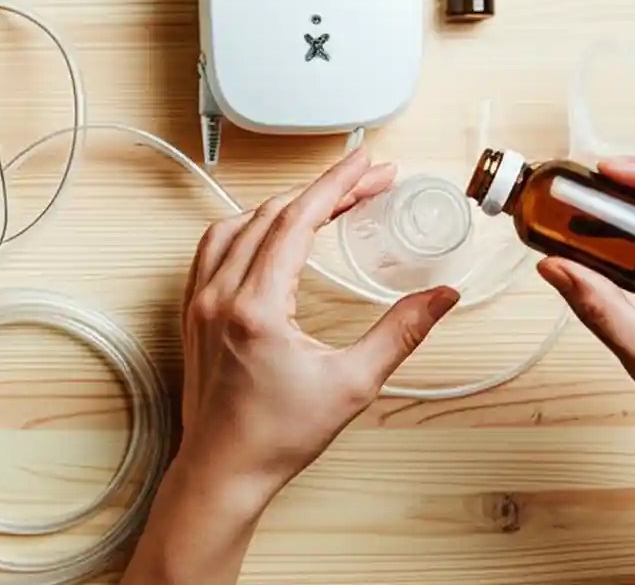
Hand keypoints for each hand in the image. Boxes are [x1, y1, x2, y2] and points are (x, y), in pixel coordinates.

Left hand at [178, 148, 460, 497]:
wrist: (224, 472)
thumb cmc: (277, 437)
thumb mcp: (352, 384)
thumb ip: (401, 332)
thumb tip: (441, 297)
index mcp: (257, 306)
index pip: (299, 219)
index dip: (338, 183)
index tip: (367, 162)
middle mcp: (221, 294)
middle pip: (274, 214)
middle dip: (325, 192)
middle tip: (368, 184)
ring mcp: (200, 301)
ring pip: (240, 224)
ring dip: (285, 206)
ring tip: (327, 204)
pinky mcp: (193, 312)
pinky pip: (214, 248)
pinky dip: (249, 227)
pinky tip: (270, 232)